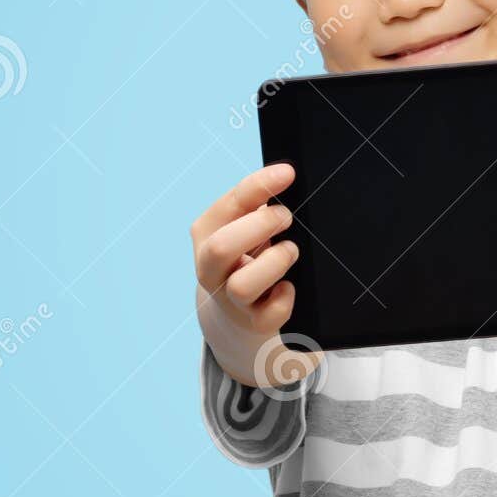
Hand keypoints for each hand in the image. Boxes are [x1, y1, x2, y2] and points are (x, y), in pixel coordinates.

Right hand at [191, 162, 323, 388]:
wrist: (239, 311)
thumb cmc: (248, 254)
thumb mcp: (245, 224)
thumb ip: (258, 202)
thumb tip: (285, 176)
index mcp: (207, 233)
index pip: (229, 205)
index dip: (259, 186)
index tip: (288, 173)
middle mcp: (211, 268)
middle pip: (222, 247)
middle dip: (260, 227)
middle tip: (286, 218)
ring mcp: (229, 298)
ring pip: (242, 286)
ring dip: (274, 263)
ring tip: (289, 251)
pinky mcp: (253, 322)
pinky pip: (269, 314)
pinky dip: (284, 298)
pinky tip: (287, 286)